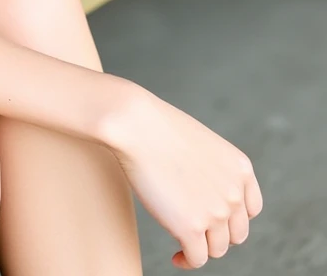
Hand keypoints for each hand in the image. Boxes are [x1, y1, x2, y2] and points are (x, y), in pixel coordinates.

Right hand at [104, 85, 262, 268]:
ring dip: (201, 247)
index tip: (213, 219)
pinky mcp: (191, 228)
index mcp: (240, 169)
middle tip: (195, 230)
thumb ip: (214, 171)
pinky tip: (176, 256)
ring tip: (182, 240)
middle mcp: (234, 193)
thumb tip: (208, 198)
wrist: (135, 125)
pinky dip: (187, 261)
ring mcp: (215, 212)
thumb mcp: (201, 145)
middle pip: (236, 233)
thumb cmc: (158, 128)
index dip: (232, 218)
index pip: (251, 210)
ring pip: (217, 249)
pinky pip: (196, 259)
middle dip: (217, 234)